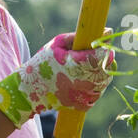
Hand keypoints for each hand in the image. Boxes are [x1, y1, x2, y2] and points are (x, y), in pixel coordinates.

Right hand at [0, 32, 114, 127]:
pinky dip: (93, 87)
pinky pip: (98, 93)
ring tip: (82, 69)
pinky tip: (81, 82)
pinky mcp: (84, 105)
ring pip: (105, 81)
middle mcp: (83, 81)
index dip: (104, 49)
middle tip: (90, 57)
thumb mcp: (57, 44)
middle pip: (108, 68)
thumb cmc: (42, 63)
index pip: (105, 55)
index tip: (98, 46)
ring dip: (99, 73)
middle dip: (103, 60)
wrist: (29, 91)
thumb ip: (79, 37)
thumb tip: (106, 32)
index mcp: (76, 63)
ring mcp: (84, 95)